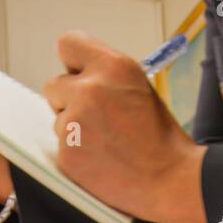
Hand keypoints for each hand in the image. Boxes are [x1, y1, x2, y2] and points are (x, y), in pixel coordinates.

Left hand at [42, 32, 206, 222]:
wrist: (168, 179)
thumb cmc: (159, 136)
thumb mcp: (139, 87)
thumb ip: (106, 76)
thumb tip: (77, 75)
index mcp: (112, 66)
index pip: (68, 44)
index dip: (73, 63)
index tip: (78, 75)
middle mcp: (89, 89)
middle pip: (53, 85)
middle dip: (68, 99)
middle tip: (96, 118)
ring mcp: (74, 123)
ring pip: (58, 119)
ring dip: (74, 129)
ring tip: (106, 143)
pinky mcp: (66, 154)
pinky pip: (61, 147)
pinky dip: (76, 154)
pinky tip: (101, 160)